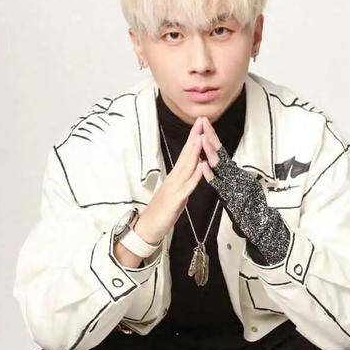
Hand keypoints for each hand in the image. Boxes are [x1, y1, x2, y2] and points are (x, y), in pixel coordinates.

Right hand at [136, 117, 206, 243]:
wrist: (147, 228)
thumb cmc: (161, 213)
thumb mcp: (175, 193)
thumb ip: (184, 181)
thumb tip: (194, 170)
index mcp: (175, 177)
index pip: (185, 155)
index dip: (193, 139)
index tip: (200, 125)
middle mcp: (174, 179)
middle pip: (186, 155)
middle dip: (195, 138)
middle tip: (202, 121)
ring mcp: (174, 188)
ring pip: (187, 167)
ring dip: (195, 151)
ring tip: (202, 136)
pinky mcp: (176, 200)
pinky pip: (188, 186)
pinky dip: (196, 176)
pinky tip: (202, 166)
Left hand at [199, 117, 290, 265]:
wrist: (261, 225)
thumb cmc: (251, 208)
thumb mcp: (240, 188)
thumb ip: (233, 178)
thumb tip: (226, 167)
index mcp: (235, 174)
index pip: (221, 154)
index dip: (213, 139)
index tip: (205, 126)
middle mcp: (236, 177)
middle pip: (221, 155)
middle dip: (211, 138)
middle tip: (204, 123)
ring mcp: (234, 186)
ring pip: (221, 167)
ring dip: (211, 152)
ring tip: (203, 138)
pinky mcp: (233, 197)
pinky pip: (220, 186)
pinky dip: (212, 175)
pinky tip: (205, 166)